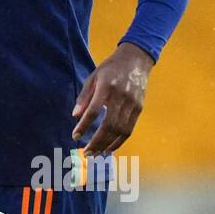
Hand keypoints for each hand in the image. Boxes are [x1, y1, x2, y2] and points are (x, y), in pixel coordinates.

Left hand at [71, 41, 152, 156]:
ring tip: (96, 153)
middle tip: (86, 152)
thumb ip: (84, 97)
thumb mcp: (93, 77)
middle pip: (109, 125)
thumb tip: (75, 116)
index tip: (75, 136)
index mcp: (106, 87)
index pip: (94, 111)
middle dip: (97, 141)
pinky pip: (129, 129)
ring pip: (120, 130)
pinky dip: (119, 141)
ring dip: (107, 144)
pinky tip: (110, 148)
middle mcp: (121, 96)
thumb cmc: (111, 68)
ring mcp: (132, 103)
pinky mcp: (139, 108)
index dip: (84, 125)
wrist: (136, 59)